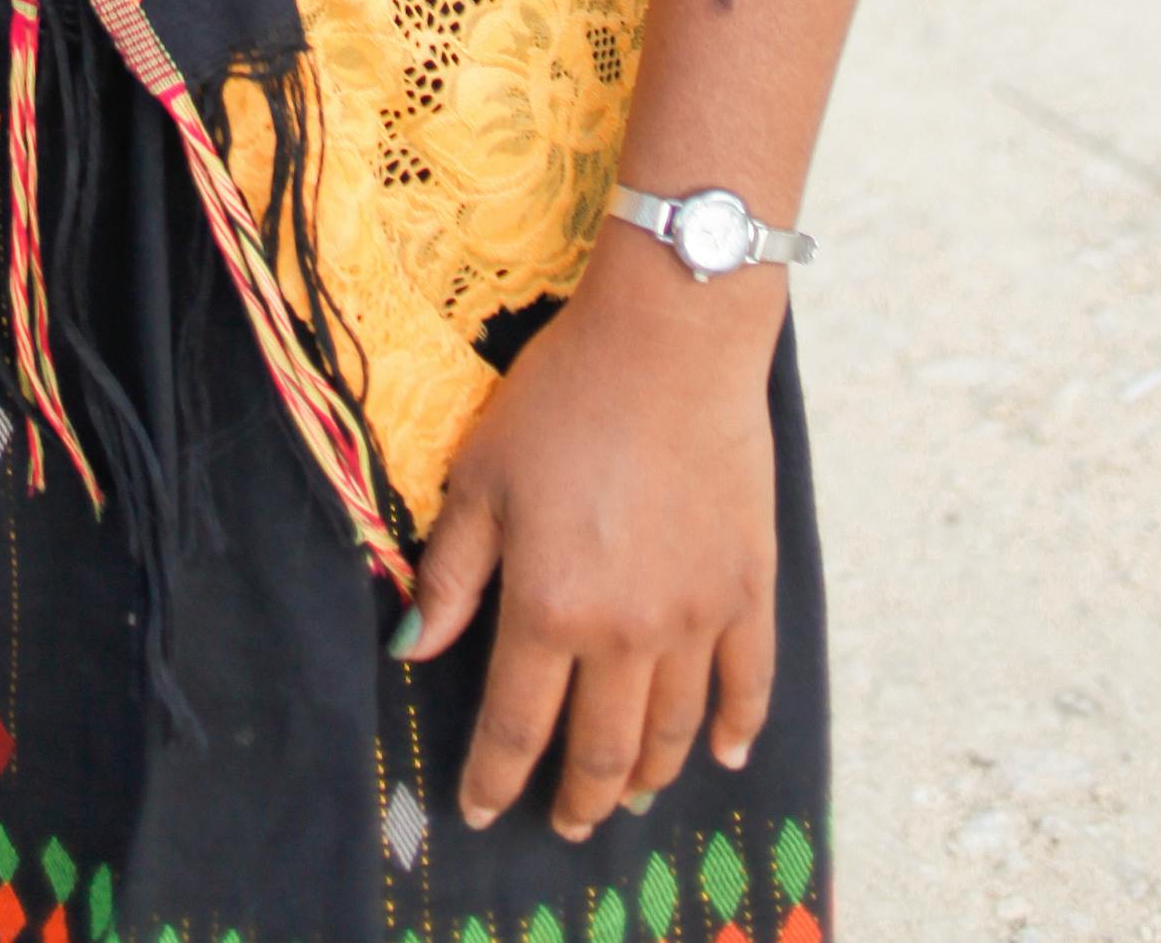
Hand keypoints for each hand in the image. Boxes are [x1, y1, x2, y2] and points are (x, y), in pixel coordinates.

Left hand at [400, 229, 780, 838]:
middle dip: (577, 798)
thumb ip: (451, 573)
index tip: (480, 809)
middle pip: (599, 748)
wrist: (672, 336)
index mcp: (549, 607)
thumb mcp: (482, 476)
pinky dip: (739, 727)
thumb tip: (411, 650)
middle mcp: (625, 631)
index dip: (493, 777)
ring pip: (670, 729)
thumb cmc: (564, 394)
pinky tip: (728, 753)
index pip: (515, 725)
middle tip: (566, 823)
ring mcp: (695, 615)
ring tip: (628, 796)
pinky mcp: (749, 585)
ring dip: (646, 775)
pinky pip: (749, 681)